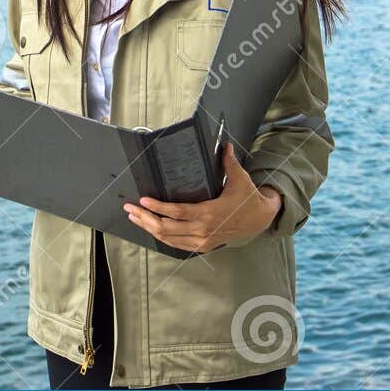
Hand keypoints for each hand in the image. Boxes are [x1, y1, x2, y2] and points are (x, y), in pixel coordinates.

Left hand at [123, 143, 280, 252]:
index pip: (177, 212)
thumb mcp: (239, 178)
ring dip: (149, 228)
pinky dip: (162, 237)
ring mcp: (202, 241)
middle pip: (166, 228)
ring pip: (168, 238)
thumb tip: (225, 144)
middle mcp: (203, 230)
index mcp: (209, 213)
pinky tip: (151, 228)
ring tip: (135, 218)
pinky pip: (177, 245)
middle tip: (130, 209)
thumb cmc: (247, 198)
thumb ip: (229, 162)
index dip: (158, 207)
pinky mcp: (203, 246)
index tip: (143, 200)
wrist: (259, 220)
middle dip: (145, 218)